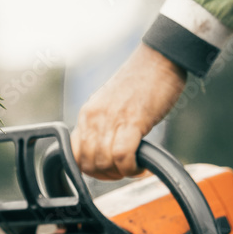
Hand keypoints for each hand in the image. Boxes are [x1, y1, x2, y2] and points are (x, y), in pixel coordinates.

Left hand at [70, 44, 187, 179]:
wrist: (160, 58)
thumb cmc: (142, 82)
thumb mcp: (111, 105)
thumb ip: (103, 125)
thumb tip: (103, 149)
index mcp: (88, 114)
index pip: (73, 153)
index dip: (88, 169)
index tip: (105, 170)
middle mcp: (94, 117)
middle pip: (87, 162)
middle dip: (106, 175)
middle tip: (123, 171)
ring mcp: (111, 119)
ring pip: (103, 162)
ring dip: (120, 173)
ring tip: (134, 168)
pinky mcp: (132, 121)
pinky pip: (122, 156)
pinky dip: (131, 169)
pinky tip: (140, 167)